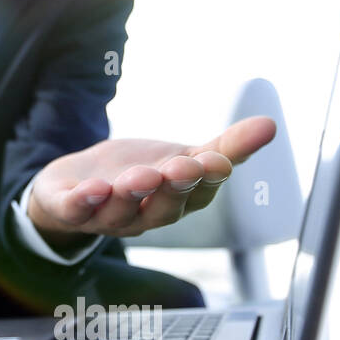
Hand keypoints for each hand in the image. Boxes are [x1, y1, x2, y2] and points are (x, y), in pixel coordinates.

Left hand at [27, 115, 276, 245]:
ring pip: (120, 211)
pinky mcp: (69, 208)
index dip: (209, 179)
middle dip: (173, 189)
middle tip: (183, 168)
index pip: (198, 194)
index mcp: (176, 202)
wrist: (76, 187)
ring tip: (140, 176)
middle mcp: (144, 215)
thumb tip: (271, 125)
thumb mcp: (182, 157)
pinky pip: (76, 210)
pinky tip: (91, 188)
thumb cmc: (139, 174)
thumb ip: (224, 148)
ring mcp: (105, 215)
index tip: (219, 162)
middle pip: (163, 208)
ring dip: (131, 194)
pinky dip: (83, 201)